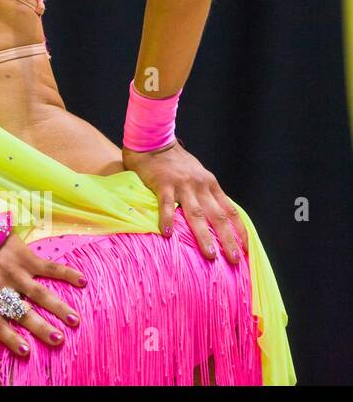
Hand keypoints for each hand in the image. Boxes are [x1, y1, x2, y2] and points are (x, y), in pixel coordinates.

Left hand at [0, 234, 86, 357]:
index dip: (11, 338)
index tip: (26, 351)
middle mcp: (2, 289)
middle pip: (23, 313)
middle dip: (41, 327)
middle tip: (59, 339)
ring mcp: (16, 273)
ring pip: (40, 293)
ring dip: (58, 306)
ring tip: (74, 320)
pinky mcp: (26, 258)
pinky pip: (49, 267)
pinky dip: (66, 273)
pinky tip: (82, 281)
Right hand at [122, 139, 244, 264]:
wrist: (154, 142)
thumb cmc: (174, 162)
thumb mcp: (197, 175)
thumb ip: (205, 193)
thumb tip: (214, 217)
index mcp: (211, 185)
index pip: (231, 211)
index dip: (240, 231)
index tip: (246, 250)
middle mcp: (201, 186)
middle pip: (218, 217)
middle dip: (228, 239)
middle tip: (234, 260)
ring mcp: (182, 185)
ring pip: (196, 214)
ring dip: (204, 235)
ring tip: (210, 254)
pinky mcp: (163, 184)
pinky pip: (166, 205)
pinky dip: (168, 219)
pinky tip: (167, 234)